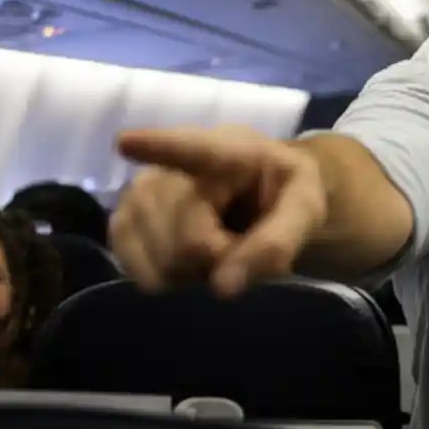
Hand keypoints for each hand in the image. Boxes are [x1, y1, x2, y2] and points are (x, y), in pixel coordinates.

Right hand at [110, 125, 326, 297]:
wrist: (260, 197)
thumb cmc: (282, 194)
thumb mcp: (305, 209)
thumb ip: (276, 242)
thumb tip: (223, 286)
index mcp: (229, 149)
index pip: (192, 149)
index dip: (158, 147)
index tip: (125, 142)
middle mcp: (174, 164)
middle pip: (187, 240)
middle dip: (219, 259)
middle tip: (239, 247)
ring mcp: (141, 190)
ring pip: (160, 257)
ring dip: (193, 272)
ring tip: (214, 251)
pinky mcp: (123, 218)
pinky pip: (129, 261)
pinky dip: (161, 278)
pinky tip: (182, 266)